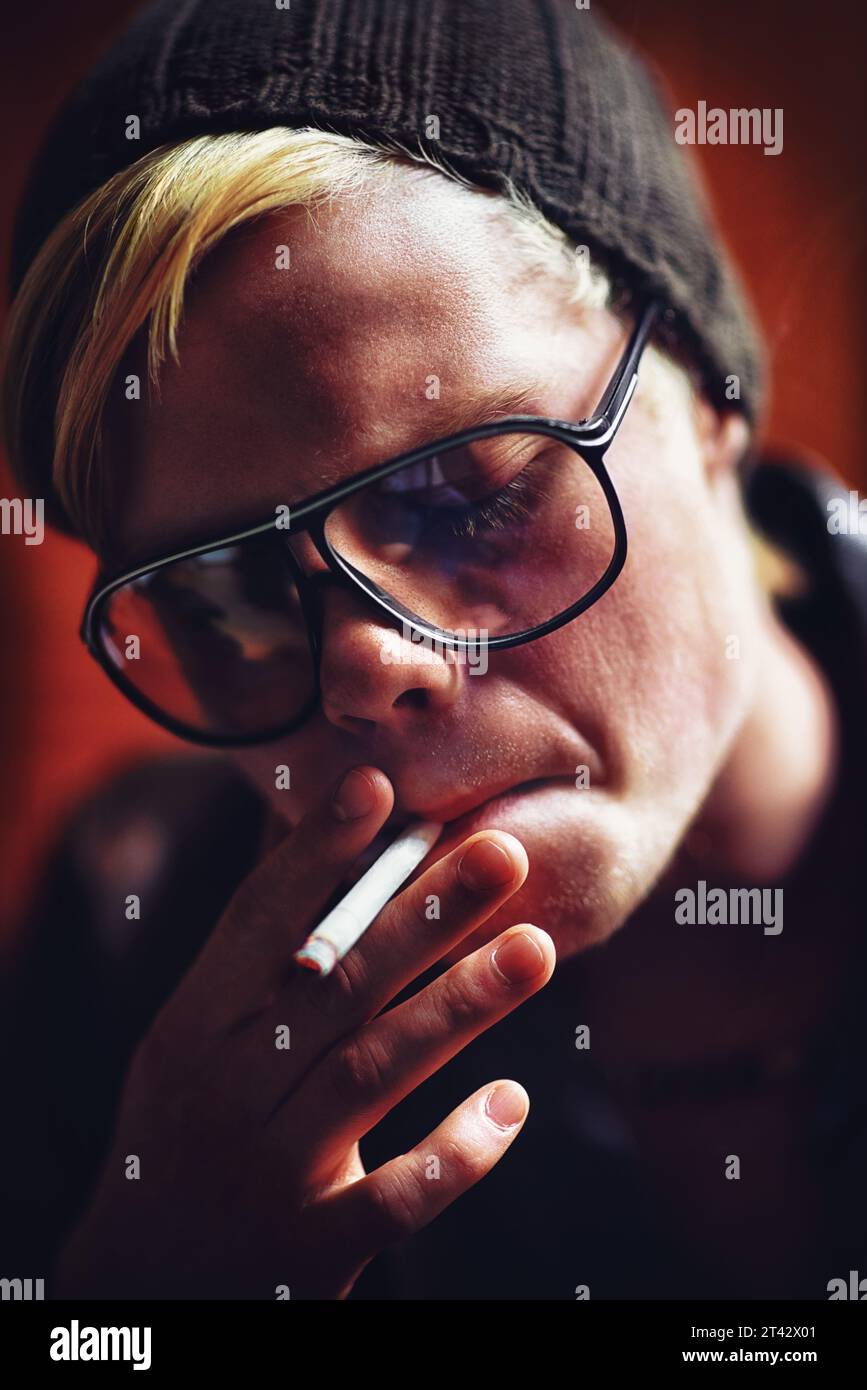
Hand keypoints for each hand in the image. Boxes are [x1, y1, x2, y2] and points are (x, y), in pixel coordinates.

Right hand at [54, 766, 554, 1298]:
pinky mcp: (310, 1249)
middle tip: (505, 851)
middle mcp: (227, 1089)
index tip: (379, 788)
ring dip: (459, 1006)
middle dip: (426, 914)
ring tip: (535, 949)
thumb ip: (249, 958)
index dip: (318, 854)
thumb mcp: (189, 1043)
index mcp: (192, 1028)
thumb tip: (300, 839)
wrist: (144, 1290)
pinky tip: (513, 1103)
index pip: (257, 924)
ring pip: (372, 1073)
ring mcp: (268, 1172)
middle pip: (336, 987)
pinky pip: (393, 1198)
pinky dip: (453, 1153)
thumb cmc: (183, 1133)